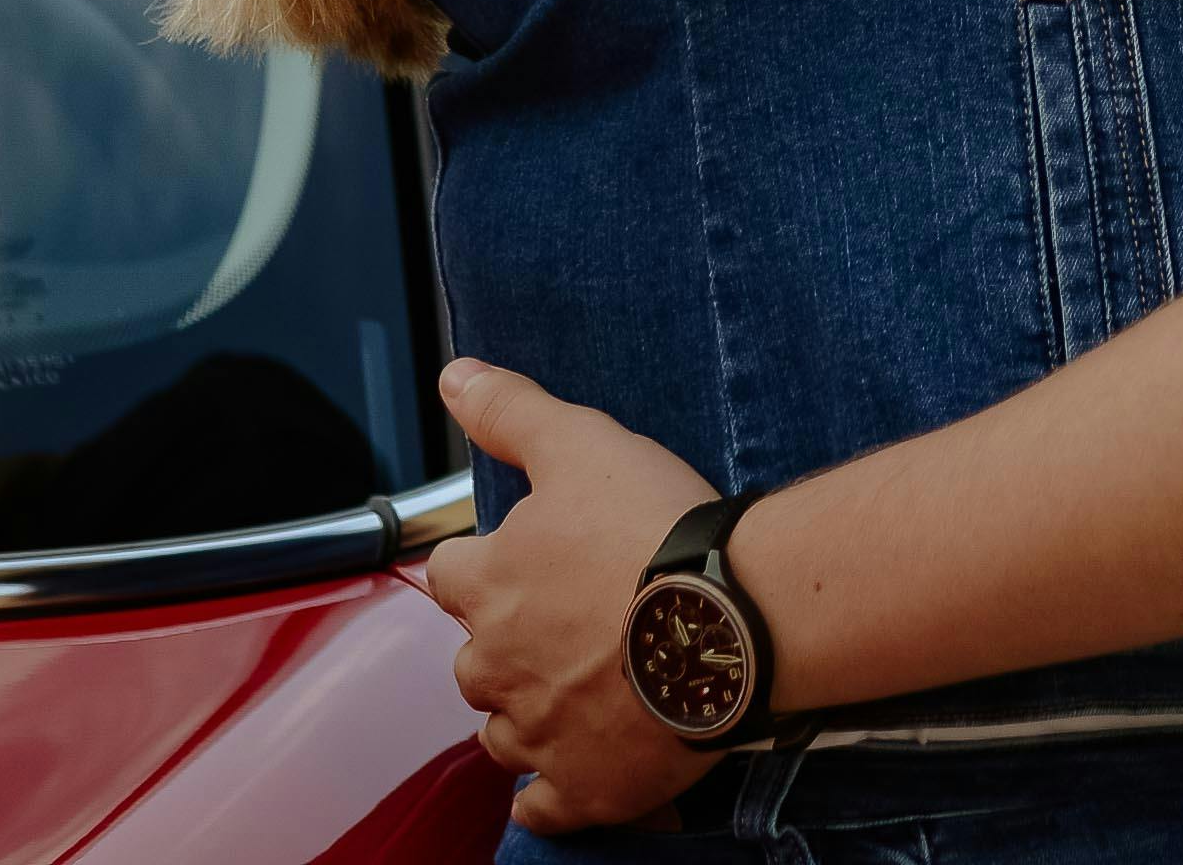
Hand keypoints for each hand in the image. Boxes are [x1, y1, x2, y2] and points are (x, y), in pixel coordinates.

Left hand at [412, 358, 721, 838]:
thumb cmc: (659, 529)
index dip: (487, 564)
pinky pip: (543, 807)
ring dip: (529, 714)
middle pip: (474, 660)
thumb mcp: (582, 443)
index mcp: (487, 587)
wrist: (734, 618)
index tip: (527, 562)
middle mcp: (495, 666)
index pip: (448, 576)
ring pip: (503, 732)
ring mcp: (536, 734)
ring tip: (584, 689)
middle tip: (572, 624)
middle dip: (509, 645)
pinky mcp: (582, 786)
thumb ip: (510, 411)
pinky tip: (572, 773)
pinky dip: (550, 796)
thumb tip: (453, 375)